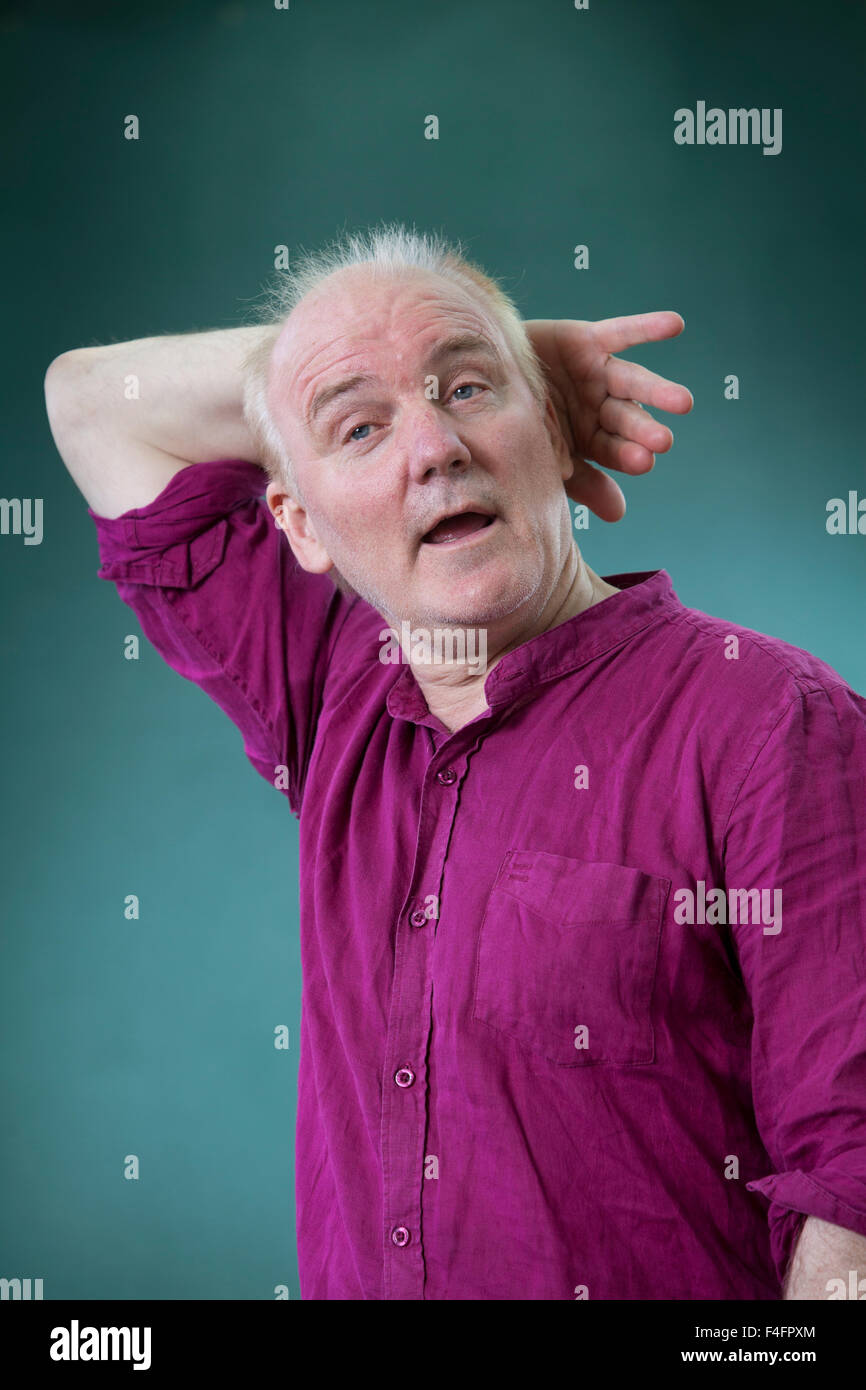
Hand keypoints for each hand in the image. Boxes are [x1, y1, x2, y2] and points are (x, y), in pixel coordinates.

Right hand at [525, 312, 693, 520]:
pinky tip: (675, 325)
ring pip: (631, 382)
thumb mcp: (539, 457)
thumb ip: (582, 482)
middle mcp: (599, 406)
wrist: (472, 379)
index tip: (643, 463)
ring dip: (656, 391)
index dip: (628, 455)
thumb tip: (620, 514)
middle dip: (643, 430)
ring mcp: (596, 373)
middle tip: (662, 440)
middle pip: (627, 419)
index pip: (615, 450)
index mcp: (591, 438)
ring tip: (681, 403)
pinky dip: (647, 328)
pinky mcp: (587, 340)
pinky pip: (620, 333)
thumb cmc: (509, 426)